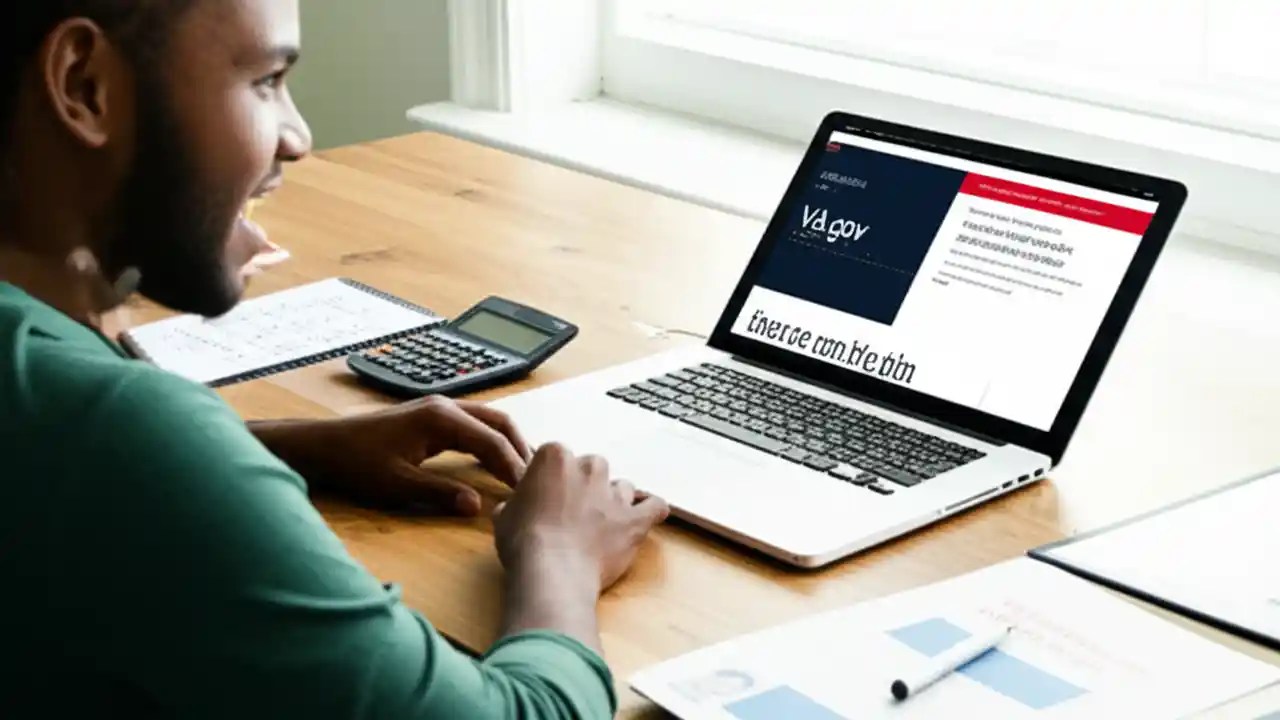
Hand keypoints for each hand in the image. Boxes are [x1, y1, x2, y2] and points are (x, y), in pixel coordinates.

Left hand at [254, 395, 530, 515]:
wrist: (325, 445)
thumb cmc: (357, 463)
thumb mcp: (398, 485)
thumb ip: (440, 494)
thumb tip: (478, 507)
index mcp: (441, 419)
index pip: (493, 442)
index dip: (514, 468)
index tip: (530, 492)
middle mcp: (445, 406)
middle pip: (499, 423)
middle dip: (521, 450)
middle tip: (536, 480)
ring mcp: (439, 407)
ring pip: (488, 420)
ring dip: (508, 443)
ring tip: (523, 472)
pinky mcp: (432, 415)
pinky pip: (473, 424)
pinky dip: (491, 441)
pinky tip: (495, 461)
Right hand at [493, 443, 669, 593]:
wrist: (552, 573)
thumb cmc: (522, 543)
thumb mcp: (504, 515)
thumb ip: (518, 502)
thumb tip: (517, 507)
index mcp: (555, 458)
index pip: (557, 457)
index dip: (552, 480)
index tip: (547, 499)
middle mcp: (590, 468)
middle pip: (593, 467)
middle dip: (585, 486)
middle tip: (573, 513)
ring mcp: (615, 494)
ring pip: (622, 486)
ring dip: (613, 500)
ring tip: (602, 524)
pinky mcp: (635, 520)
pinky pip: (655, 506)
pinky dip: (651, 510)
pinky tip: (643, 518)